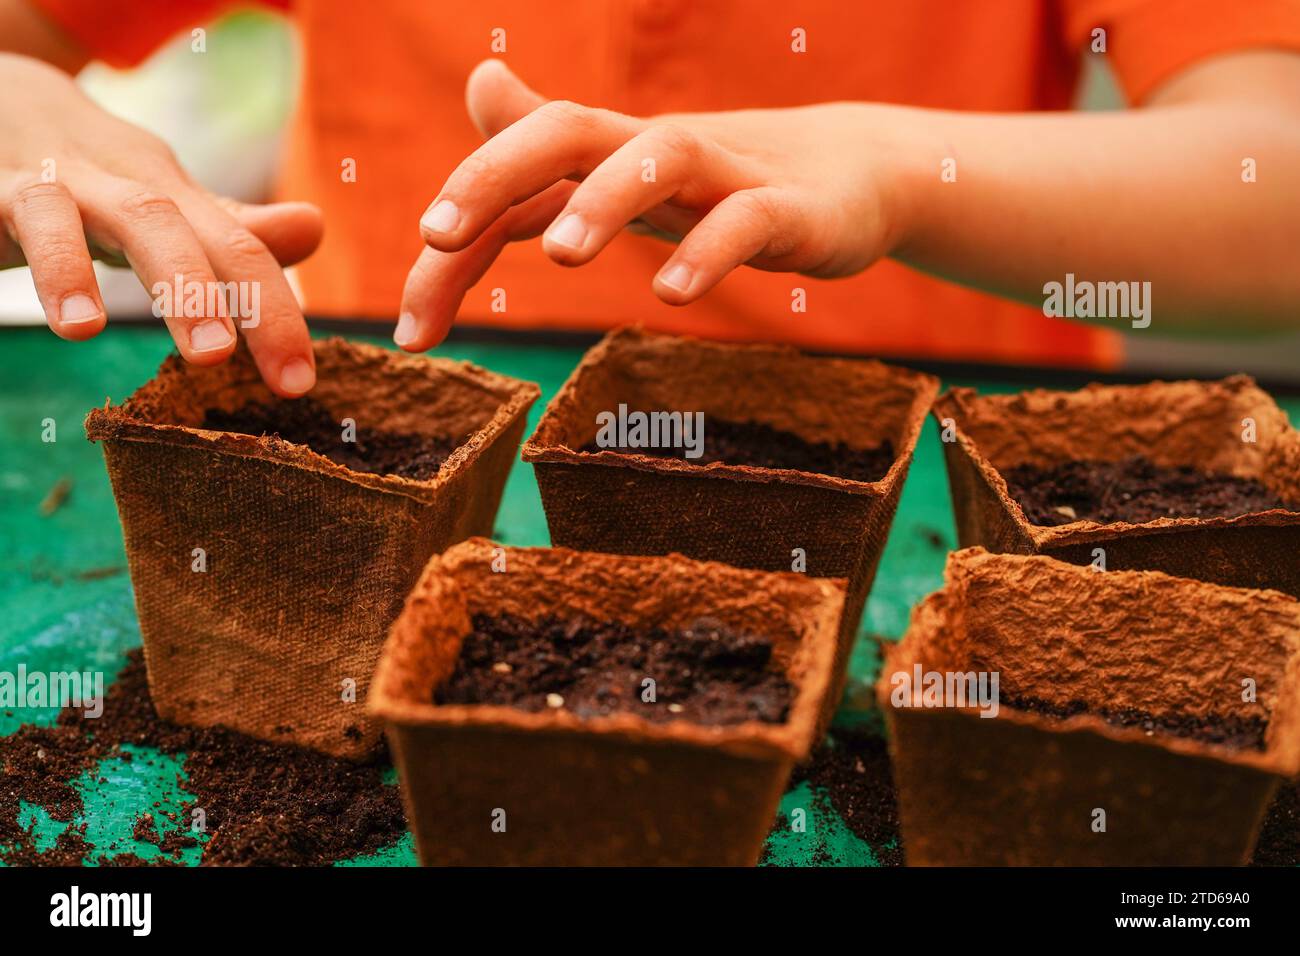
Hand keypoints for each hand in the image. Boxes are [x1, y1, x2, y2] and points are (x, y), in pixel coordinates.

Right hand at [0, 54, 322, 395]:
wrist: (2, 95)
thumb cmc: (101, 174)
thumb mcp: (171, 203)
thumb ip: (232, 231)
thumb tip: (314, 227)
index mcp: (168, 195)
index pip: (236, 249)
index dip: (272, 312)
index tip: (297, 384)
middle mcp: (107, 182)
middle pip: (156, 221)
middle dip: (188, 286)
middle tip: (214, 356)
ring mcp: (37, 183)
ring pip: (54, 211)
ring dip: (67, 265)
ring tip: (80, 328)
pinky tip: (7, 296)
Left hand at [397, 59, 901, 349]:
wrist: (849, 177)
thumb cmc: (721, 184)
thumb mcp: (626, 170)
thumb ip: (550, 150)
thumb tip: (481, 83)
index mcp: (607, 155)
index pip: (513, 181)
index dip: (453, 239)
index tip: (411, 333)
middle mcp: (653, 152)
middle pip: (567, 132)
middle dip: (493, 174)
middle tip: (435, 234)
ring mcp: (724, 175)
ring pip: (658, 159)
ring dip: (604, 201)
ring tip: (561, 255)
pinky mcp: (788, 210)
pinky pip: (747, 221)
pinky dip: (710, 250)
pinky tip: (673, 293)